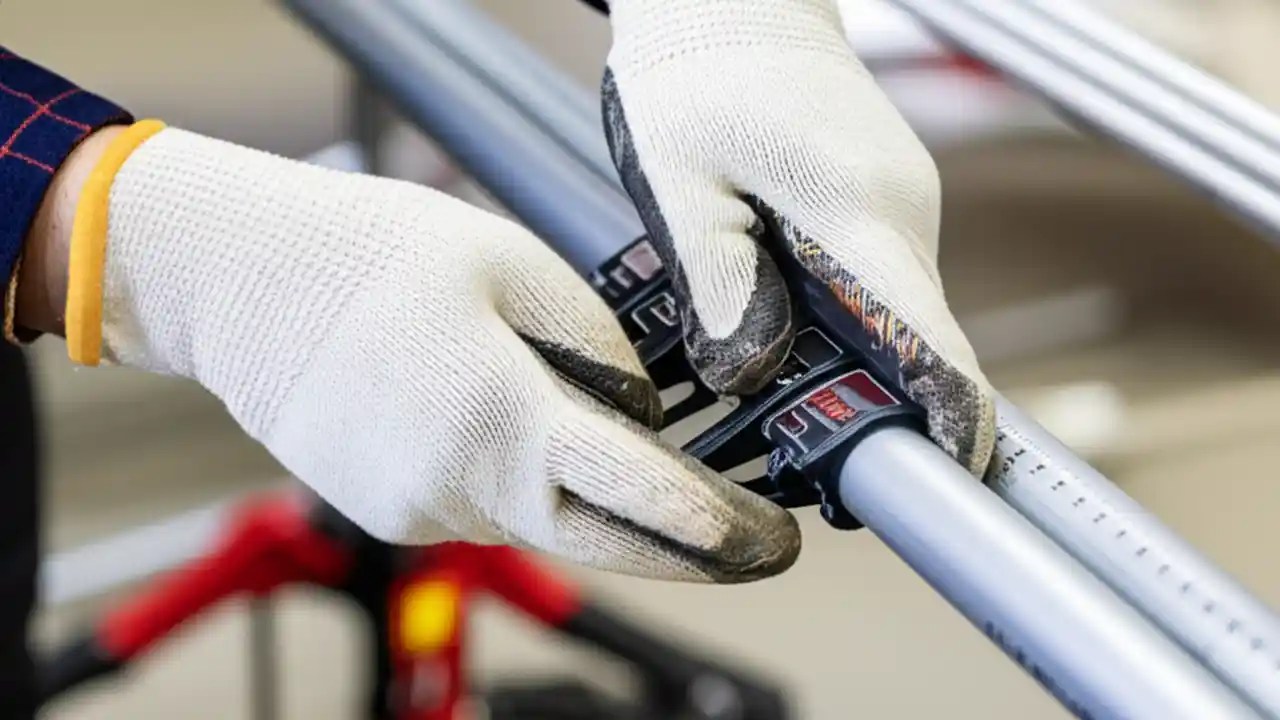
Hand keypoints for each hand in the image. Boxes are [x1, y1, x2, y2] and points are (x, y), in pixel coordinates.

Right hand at [17, 126, 799, 582]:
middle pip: (604, 546)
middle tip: (750, 548)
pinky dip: (526, 486)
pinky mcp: (393, 512)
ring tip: (631, 458)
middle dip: (688, 554)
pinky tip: (517, 435)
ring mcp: (420, 509)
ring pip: (542, 523)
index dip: (716, 526)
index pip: (638, 496)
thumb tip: (642, 408)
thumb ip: (596, 344)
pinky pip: (486, 510)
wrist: (246, 284)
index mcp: (502, 414)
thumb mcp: (513, 263)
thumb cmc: (373, 257)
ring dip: (597, 505)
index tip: (768, 539)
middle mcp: (462, 483)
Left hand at [603, 0, 995, 473]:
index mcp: (855, 207)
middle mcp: (901, 210)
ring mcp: (902, 202)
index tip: (951, 476)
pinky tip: (779, 329)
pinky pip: (879, 280)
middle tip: (804, 461)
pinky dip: (844, 320)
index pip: (928, 334)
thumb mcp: (676, 177)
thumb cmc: (694, 70)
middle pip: (914, 337)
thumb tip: (747, 372)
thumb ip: (713, 275)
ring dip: (853, 365)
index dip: (947, 416)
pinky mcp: (885, 200)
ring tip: (776, 402)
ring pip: (896, 312)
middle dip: (877, 409)